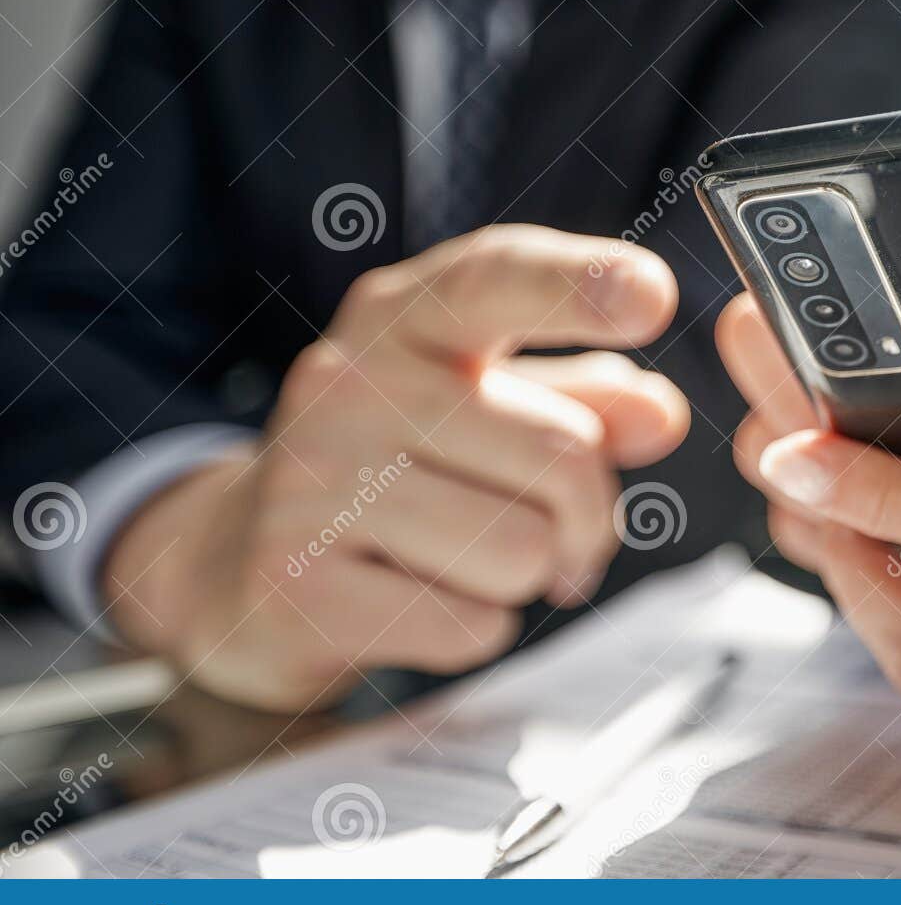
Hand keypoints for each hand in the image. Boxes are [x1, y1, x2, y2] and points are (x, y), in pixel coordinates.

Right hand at [107, 226, 689, 710]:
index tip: (653, 295)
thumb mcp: (484, 405)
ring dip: (528, 576)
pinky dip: (474, 626)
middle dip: (590, 516)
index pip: (497, 277)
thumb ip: (583, 398)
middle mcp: (350, 381)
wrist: (237, 562)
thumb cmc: (392, 468)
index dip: (582, 284)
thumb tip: (660, 413)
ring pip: (524, 550)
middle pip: (564, 454)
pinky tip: (418, 598)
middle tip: (561, 536)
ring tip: (471, 560)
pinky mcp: (296, 583)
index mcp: (404, 317)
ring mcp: (313, 482)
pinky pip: (471, 623)